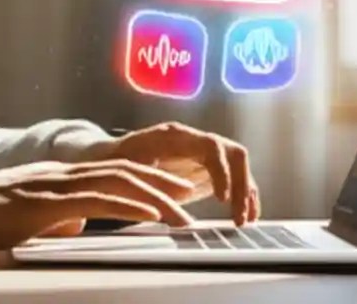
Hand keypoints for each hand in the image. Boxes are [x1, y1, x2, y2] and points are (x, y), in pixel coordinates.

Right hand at [0, 159, 197, 252]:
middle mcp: (60, 173)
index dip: (146, 179)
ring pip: (116, 182)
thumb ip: (54, 217)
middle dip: (161, 182)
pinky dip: (127, 207)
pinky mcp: (44, 203)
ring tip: (181, 214)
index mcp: (57, 176)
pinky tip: (148, 216)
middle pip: (123, 171)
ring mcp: (53, 185)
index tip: (174, 192)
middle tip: (191, 195)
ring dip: (154, 197)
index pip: (112, 171)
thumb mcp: (26, 218)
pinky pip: (95, 201)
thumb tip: (75, 226)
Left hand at [79, 122, 260, 225]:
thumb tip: (171, 203)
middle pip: (233, 154)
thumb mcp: (129, 170)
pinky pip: (233, 178)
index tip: (222, 198)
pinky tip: (245, 216)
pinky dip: (242, 196)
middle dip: (241, 185)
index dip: (221, 171)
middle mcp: (195, 141)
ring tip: (245, 221)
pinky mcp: (206, 169)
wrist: (110, 157)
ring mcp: (203, 154)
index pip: (212, 146)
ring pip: (238, 167)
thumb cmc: (116, 162)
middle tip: (239, 215)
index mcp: (176, 136)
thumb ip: (150, 182)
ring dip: (246, 193)